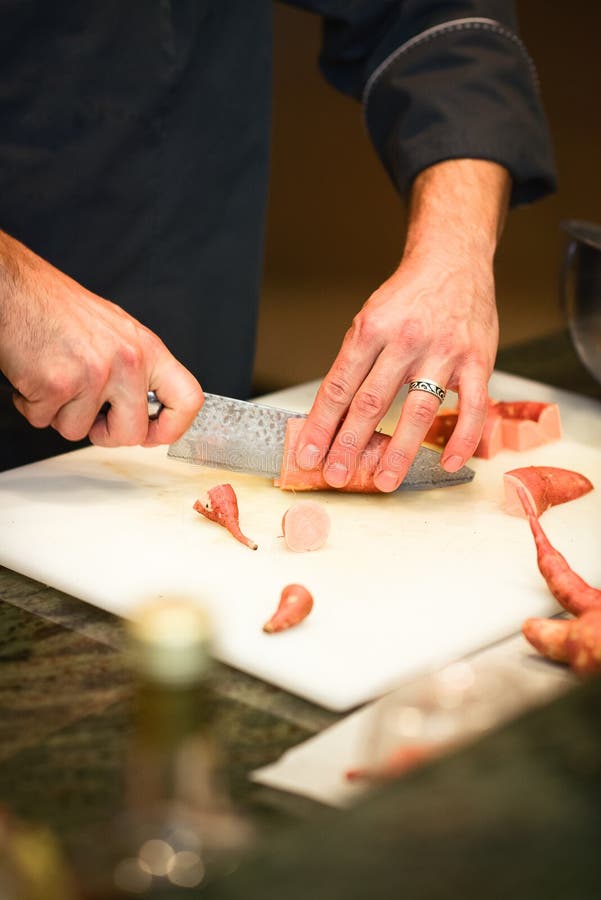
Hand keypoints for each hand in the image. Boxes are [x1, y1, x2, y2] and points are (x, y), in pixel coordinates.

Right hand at [0, 231, 202, 446]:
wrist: (16, 290)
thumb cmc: (60, 310)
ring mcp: (94, 374)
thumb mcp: (118, 333)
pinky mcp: (58, 384)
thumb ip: (139, 371)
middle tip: (91, 415)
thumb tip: (150, 412)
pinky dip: (33, 406)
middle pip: (133, 434)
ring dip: (61, 415)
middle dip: (107, 435)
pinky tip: (34, 377)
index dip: (173, 428)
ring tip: (55, 379)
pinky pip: (45, 422)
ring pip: (80, 432)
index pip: (188, 399)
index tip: (154, 434)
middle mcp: (128, 361)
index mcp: (148, 349)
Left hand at [294, 160, 510, 490]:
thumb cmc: (407, 299)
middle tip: (337, 475)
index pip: (339, 385)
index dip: (321, 424)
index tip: (308, 455)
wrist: (453, 261)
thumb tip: (331, 418)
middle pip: (372, 401)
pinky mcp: (478, 360)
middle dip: (351, 444)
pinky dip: (463, 439)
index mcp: (370, 329)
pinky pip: (474, 407)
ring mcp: (444, 351)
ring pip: (419, 409)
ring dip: (399, 451)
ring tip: (384, 481)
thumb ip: (356, 364)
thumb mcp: (371, 320)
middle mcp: (405, 340)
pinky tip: (447, 463)